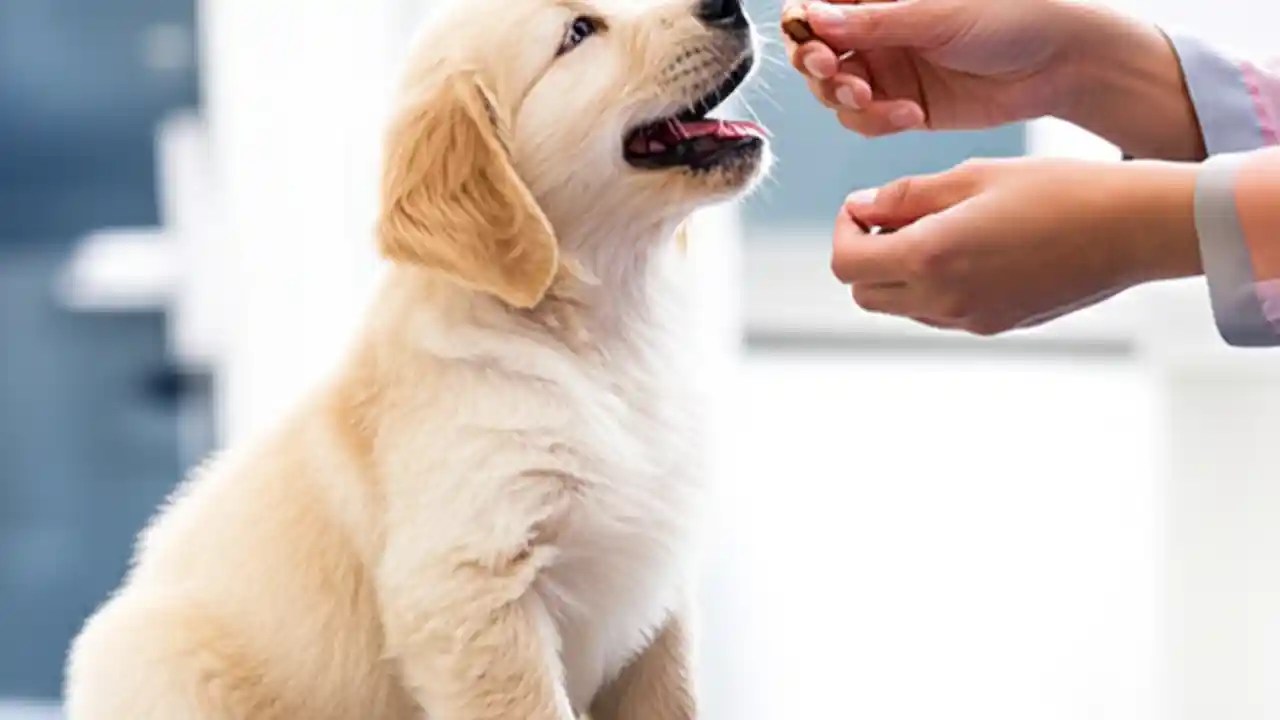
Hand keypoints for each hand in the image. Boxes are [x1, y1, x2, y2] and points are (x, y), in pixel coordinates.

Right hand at [782, 0, 1204, 158]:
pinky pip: (866, 122)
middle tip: (835, 72)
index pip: (817, 9)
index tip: (812, 38)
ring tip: (870, 97)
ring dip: (845, 99)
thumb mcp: (938, 14)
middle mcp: (879, 33)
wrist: (1060, 63)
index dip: (804, 25)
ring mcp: (889, 73)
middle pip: (817, 55)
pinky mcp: (903, 109)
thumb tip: (815, 18)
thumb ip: (875, 20)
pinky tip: (909, 114)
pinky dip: (877, 122)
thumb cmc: (1012, 16)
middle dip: (820, 67)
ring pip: (835, 95)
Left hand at [830, 158, 1202, 334]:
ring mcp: (970, 320)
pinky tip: (969, 249)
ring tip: (937, 227)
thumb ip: (907, 195)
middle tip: (893, 217)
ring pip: (900, 307)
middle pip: (864, 294)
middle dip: (865, 255)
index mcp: (932, 257)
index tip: (863, 207)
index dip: (844, 231)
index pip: (846, 264)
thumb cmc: (1059, 190)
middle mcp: (944, 300)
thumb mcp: (974, 176)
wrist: (1132, 229)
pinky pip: (938, 313)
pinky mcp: (994, 326)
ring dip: (898, 272)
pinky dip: (932, 285)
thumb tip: (862, 208)